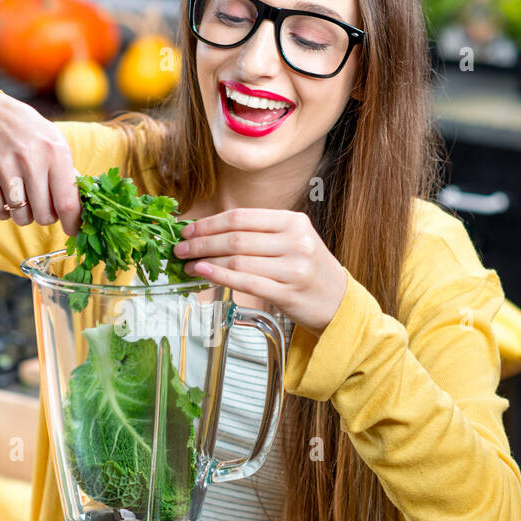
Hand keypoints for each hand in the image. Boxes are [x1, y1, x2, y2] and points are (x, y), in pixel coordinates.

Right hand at [0, 92, 81, 234]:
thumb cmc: (28, 133)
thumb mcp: (54, 142)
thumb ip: (68, 174)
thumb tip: (83, 208)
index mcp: (55, 151)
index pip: (67, 203)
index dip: (73, 223)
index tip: (73, 230)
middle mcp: (30, 159)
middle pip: (44, 216)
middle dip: (46, 216)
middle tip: (43, 204)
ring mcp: (3, 167)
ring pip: (22, 218)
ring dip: (25, 214)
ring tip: (24, 196)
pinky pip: (0, 213)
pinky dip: (5, 210)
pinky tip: (7, 192)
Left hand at [174, 208, 347, 334]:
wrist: (339, 303)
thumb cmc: (309, 271)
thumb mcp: (293, 241)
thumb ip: (259, 234)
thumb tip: (212, 233)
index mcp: (293, 222)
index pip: (241, 217)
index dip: (210, 223)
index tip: (189, 230)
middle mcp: (295, 241)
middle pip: (236, 237)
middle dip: (201, 242)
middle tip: (180, 248)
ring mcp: (293, 266)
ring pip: (238, 259)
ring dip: (206, 260)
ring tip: (189, 264)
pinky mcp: (288, 291)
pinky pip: (245, 281)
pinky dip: (219, 275)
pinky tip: (203, 273)